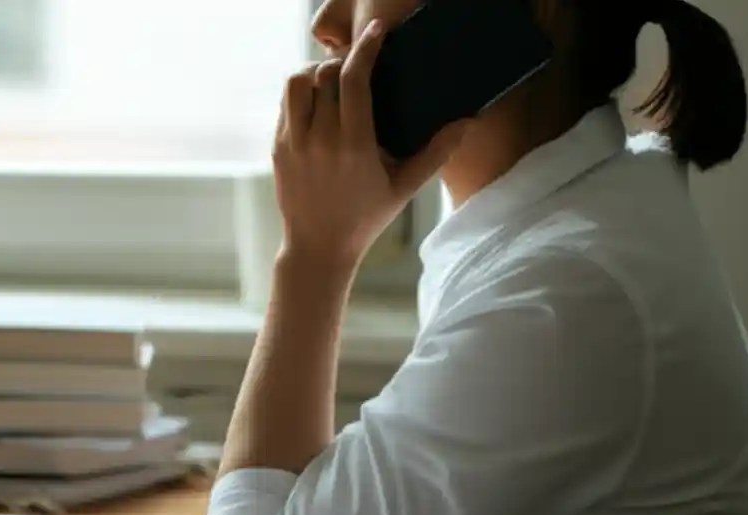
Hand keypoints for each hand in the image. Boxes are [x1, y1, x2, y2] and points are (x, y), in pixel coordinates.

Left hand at [273, 20, 468, 268]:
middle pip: (325, 75)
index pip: (354, 79)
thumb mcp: (404, 188)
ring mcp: (294, 144)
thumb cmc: (365, 218)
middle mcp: (321, 140)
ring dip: (314, 72)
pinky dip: (300, 94)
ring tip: (330, 80)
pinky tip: (316, 103)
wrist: (318, 247)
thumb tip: (468, 122)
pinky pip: (285, 105)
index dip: (365, 48)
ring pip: (297, 82)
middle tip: (356, 68)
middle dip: (342, 63)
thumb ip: (436, 153)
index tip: (377, 33)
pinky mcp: (278, 149)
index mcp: (354, 145)